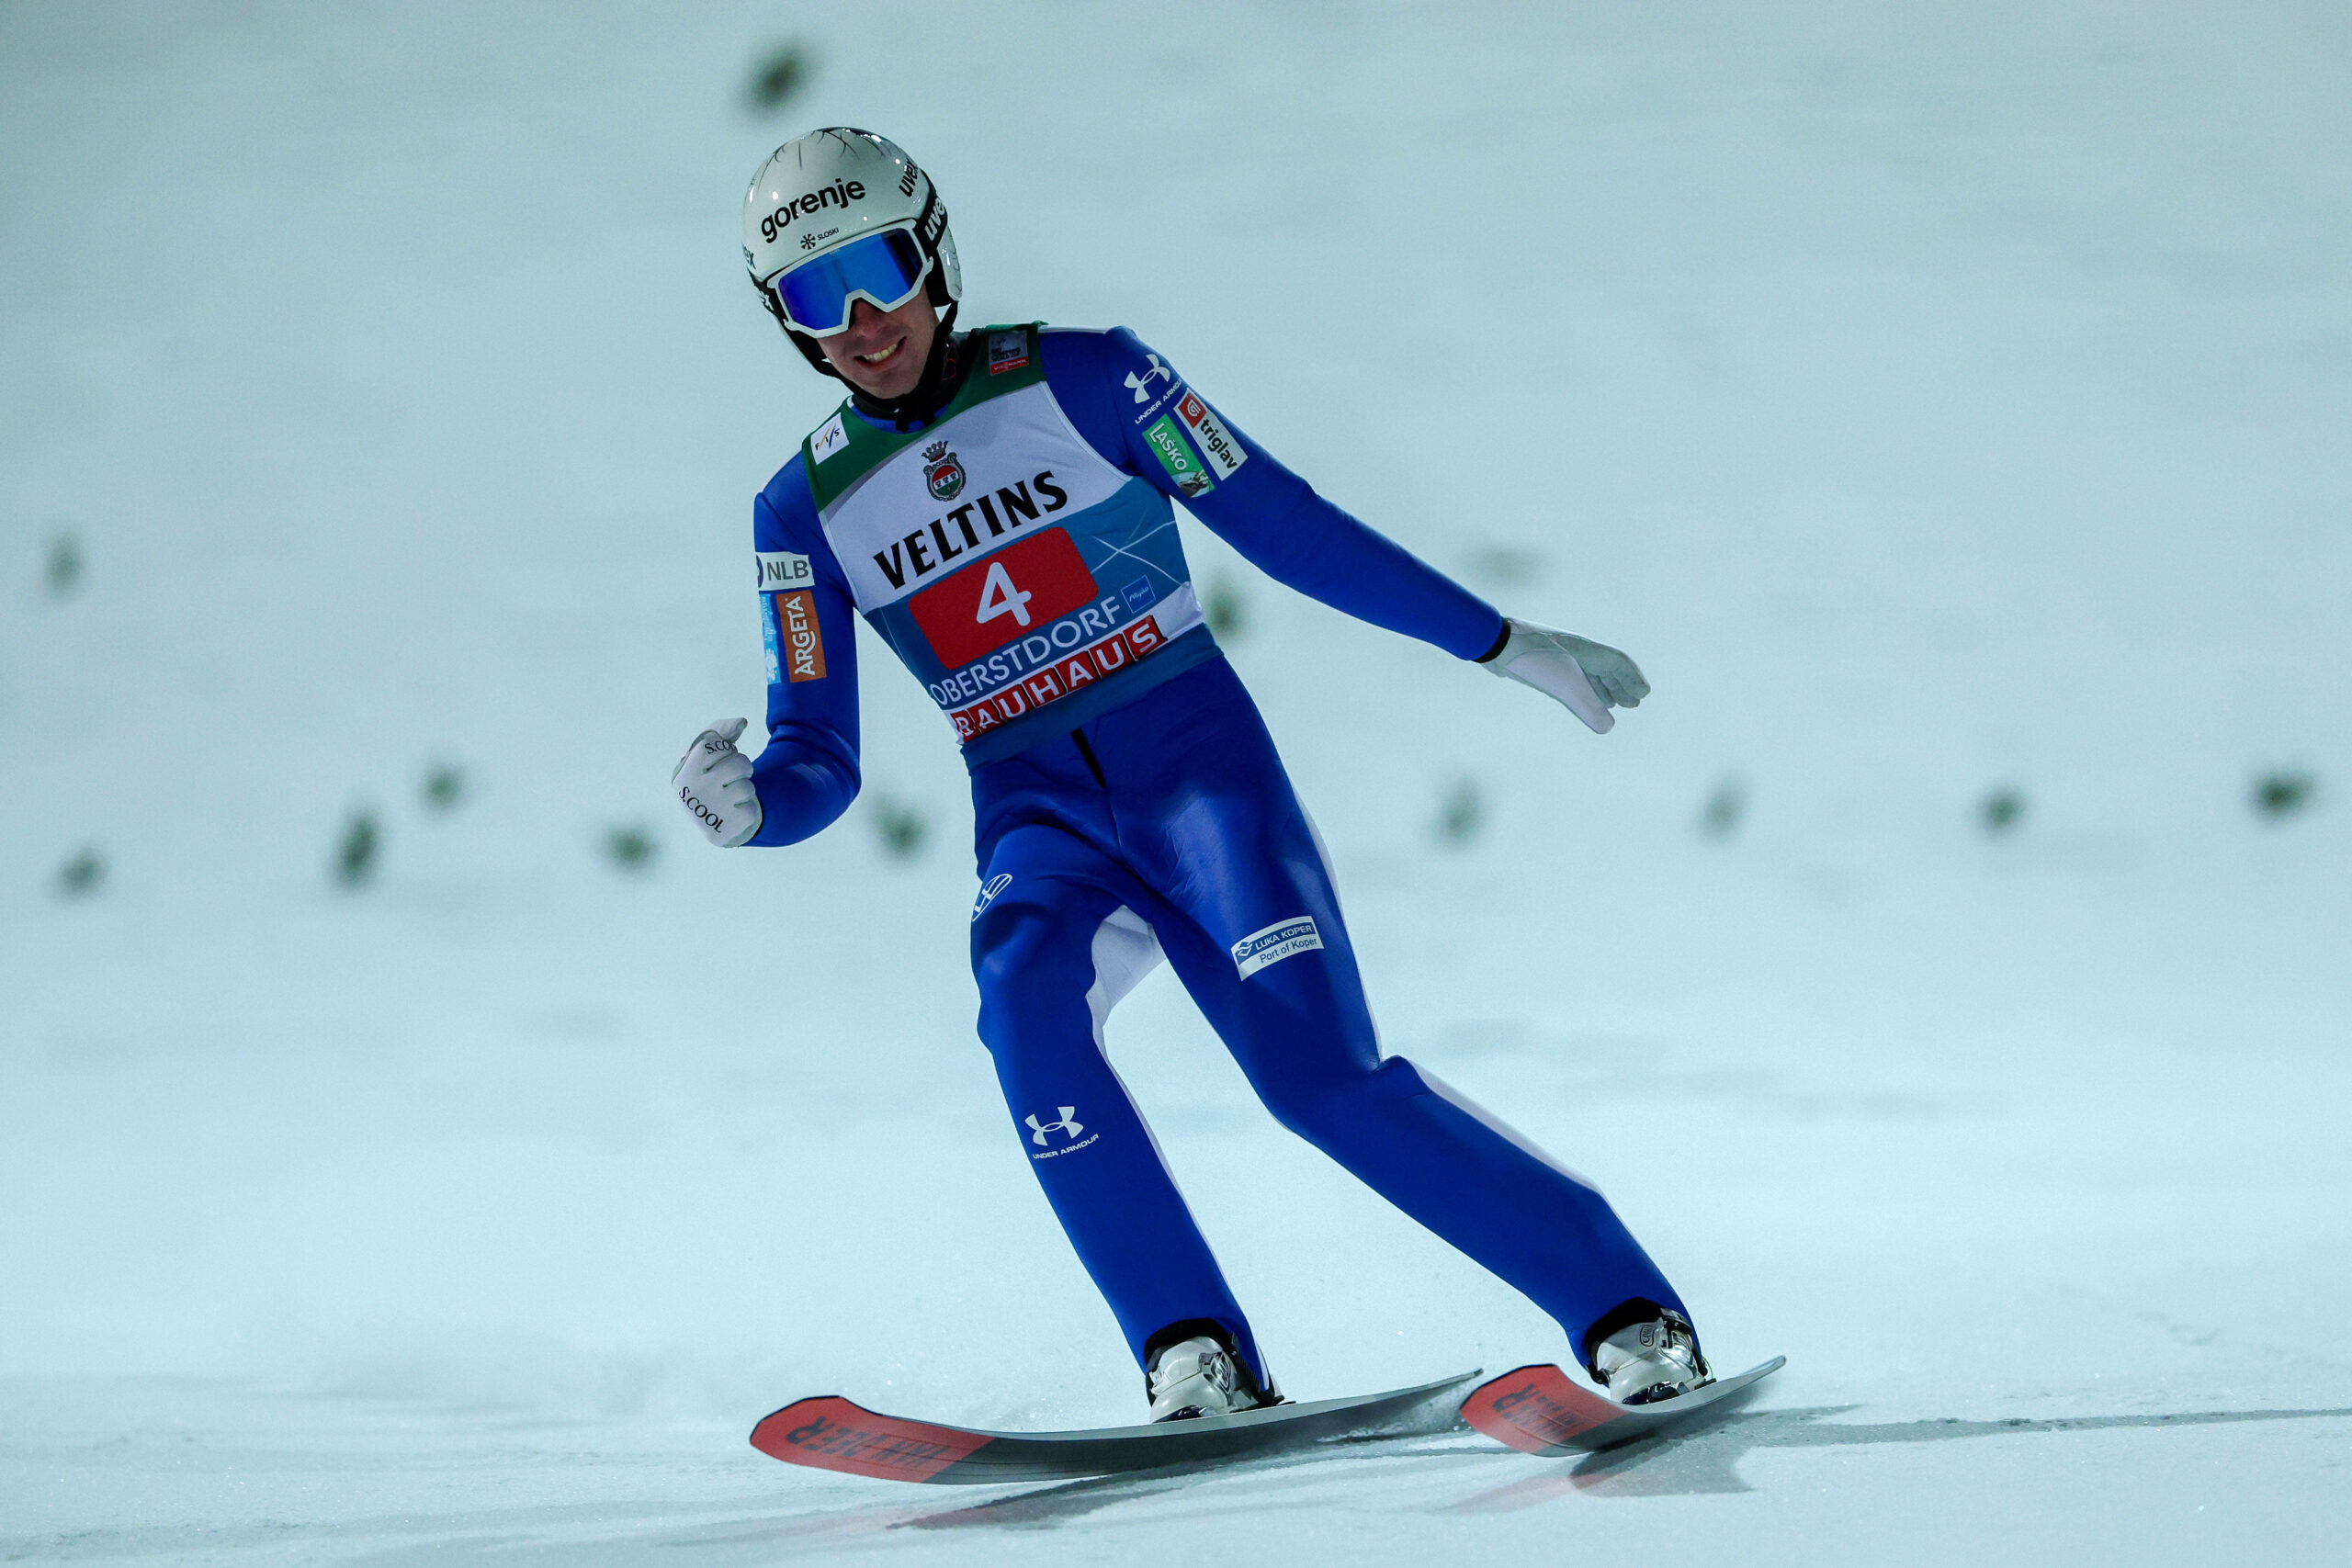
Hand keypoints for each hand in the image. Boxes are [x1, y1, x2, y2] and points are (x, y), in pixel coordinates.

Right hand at [672, 718, 762, 846]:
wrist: (711, 821)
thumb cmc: (708, 780)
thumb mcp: (707, 756)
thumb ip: (721, 733)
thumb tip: (741, 722)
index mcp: (682, 773)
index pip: (711, 745)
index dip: (724, 748)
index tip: (720, 758)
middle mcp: (691, 792)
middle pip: (738, 764)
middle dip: (743, 767)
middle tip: (732, 777)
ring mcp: (707, 812)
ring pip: (747, 787)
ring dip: (746, 789)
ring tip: (733, 796)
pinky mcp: (724, 830)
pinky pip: (751, 810)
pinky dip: (748, 810)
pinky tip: (734, 813)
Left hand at [1482, 618, 1649, 734]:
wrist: (1495, 644)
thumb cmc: (1531, 660)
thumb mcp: (1562, 686)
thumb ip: (1586, 707)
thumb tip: (1608, 728)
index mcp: (1586, 650)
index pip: (1618, 662)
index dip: (1632, 679)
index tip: (1643, 695)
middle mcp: (1577, 651)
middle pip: (1606, 668)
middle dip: (1622, 686)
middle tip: (1634, 704)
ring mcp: (1560, 657)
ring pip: (1589, 673)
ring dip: (1604, 689)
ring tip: (1614, 705)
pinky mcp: (1545, 665)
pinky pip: (1573, 677)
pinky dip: (1584, 690)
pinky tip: (1581, 699)